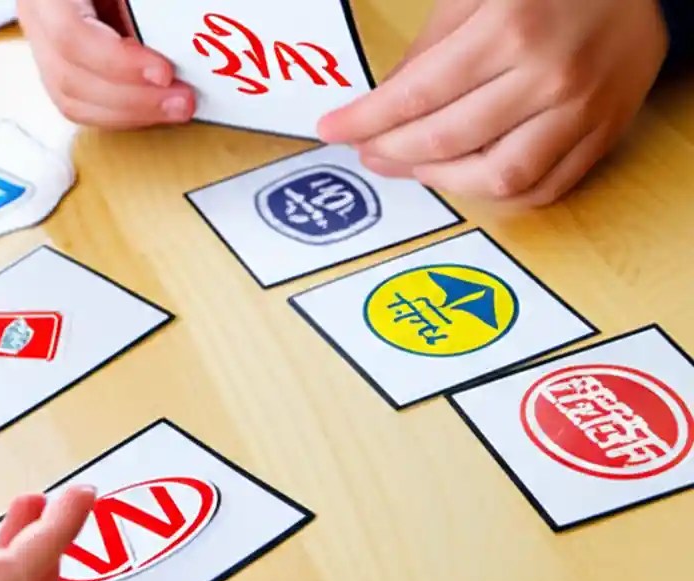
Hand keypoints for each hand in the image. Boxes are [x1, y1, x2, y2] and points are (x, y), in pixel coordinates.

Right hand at [19, 0, 195, 127]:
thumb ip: (147, 5)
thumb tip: (192, 24)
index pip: (69, 34)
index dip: (116, 61)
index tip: (164, 71)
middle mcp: (38, 16)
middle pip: (69, 76)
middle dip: (132, 98)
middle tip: (182, 99)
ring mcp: (43, 44)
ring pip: (72, 99)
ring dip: (129, 113)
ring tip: (175, 107)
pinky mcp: (60, 64)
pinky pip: (82, 104)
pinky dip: (122, 113)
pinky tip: (153, 108)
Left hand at [318, 0, 667, 206]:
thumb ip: (430, 47)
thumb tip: (383, 98)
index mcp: (510, 30)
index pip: (417, 94)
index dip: (367, 119)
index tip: (334, 129)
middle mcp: (548, 76)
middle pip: (448, 140)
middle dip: (392, 152)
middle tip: (366, 150)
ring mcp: (581, 112)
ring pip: (497, 177)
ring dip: (440, 181)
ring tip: (411, 166)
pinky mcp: (603, 135)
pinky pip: (544, 188)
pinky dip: (497, 194)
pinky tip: (463, 178)